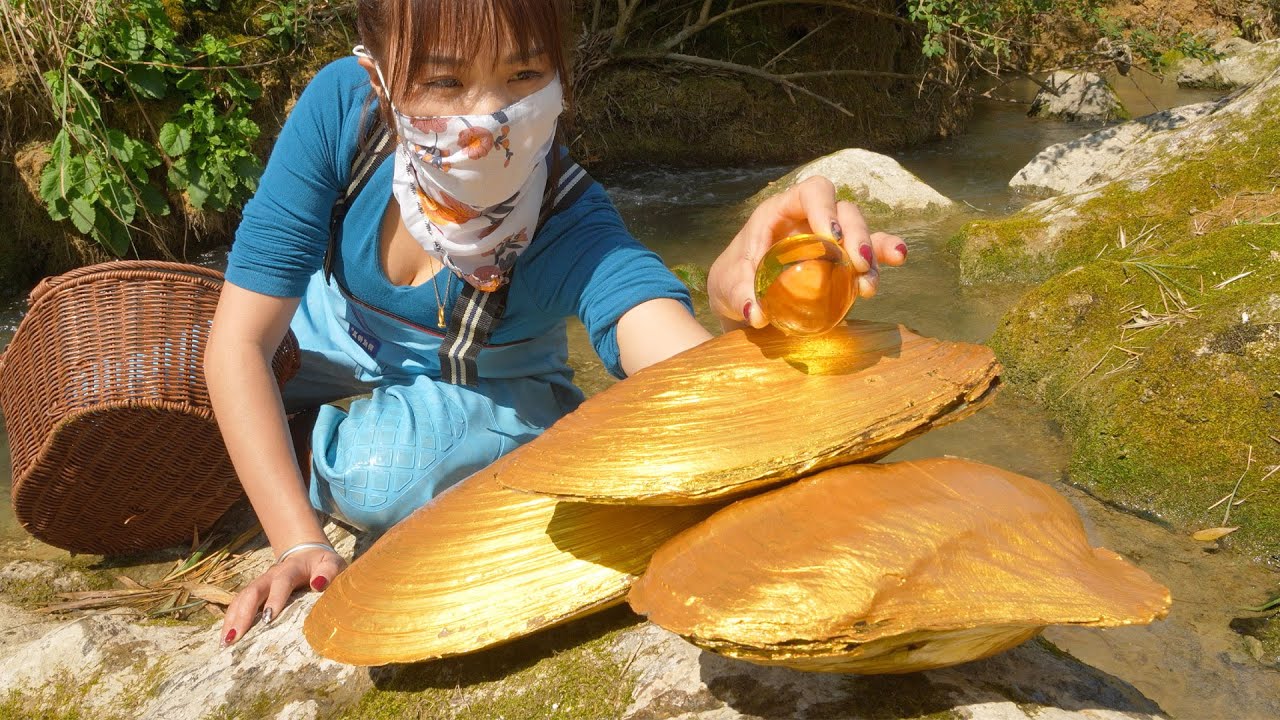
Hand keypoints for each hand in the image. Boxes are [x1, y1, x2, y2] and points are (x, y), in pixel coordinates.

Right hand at [220, 546, 344, 645]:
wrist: (308, 554)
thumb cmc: (323, 564)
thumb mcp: (332, 563)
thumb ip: (329, 571)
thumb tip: (318, 584)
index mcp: (292, 569)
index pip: (282, 582)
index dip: (274, 598)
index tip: (268, 619)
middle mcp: (271, 575)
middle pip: (253, 591)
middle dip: (243, 614)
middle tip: (236, 636)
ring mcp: (261, 584)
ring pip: (242, 599)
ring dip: (232, 619)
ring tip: (225, 643)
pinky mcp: (256, 593)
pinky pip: (239, 605)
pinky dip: (231, 620)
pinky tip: (225, 639)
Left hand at [708, 175, 907, 328]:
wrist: (743, 298)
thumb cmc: (732, 280)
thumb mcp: (728, 286)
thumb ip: (740, 296)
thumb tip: (757, 314)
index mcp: (781, 211)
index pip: (811, 192)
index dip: (825, 208)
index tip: (832, 237)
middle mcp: (810, 219)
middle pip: (844, 211)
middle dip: (856, 234)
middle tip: (859, 263)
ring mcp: (830, 239)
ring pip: (861, 231)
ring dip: (873, 252)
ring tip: (869, 284)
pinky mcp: (842, 261)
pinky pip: (870, 252)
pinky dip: (885, 255)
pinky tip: (899, 260)